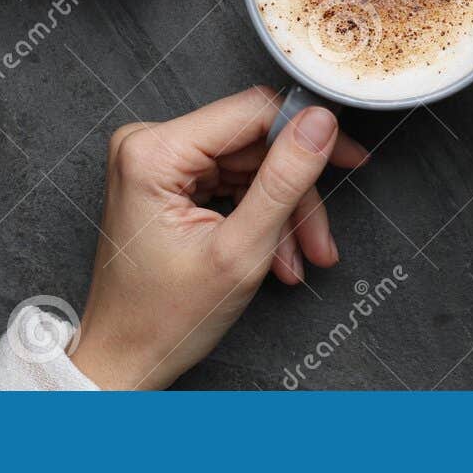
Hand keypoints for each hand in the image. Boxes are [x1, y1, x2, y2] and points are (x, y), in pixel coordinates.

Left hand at [69, 87, 367, 389]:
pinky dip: (259, 218)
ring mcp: (156, 162)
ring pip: (250, 167)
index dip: (307, 133)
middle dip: (294, 196)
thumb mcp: (240, 251)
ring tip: (296, 261)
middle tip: (320, 239)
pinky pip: (232, 181)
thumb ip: (284, 180)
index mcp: (154, 151)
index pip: (252, 112)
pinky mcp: (167, 180)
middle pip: (254, 145)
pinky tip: (275, 254)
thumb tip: (319, 122)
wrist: (124, 361)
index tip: (349, 156)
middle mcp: (149, 144)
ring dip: (281, 215)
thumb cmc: (162, 319)